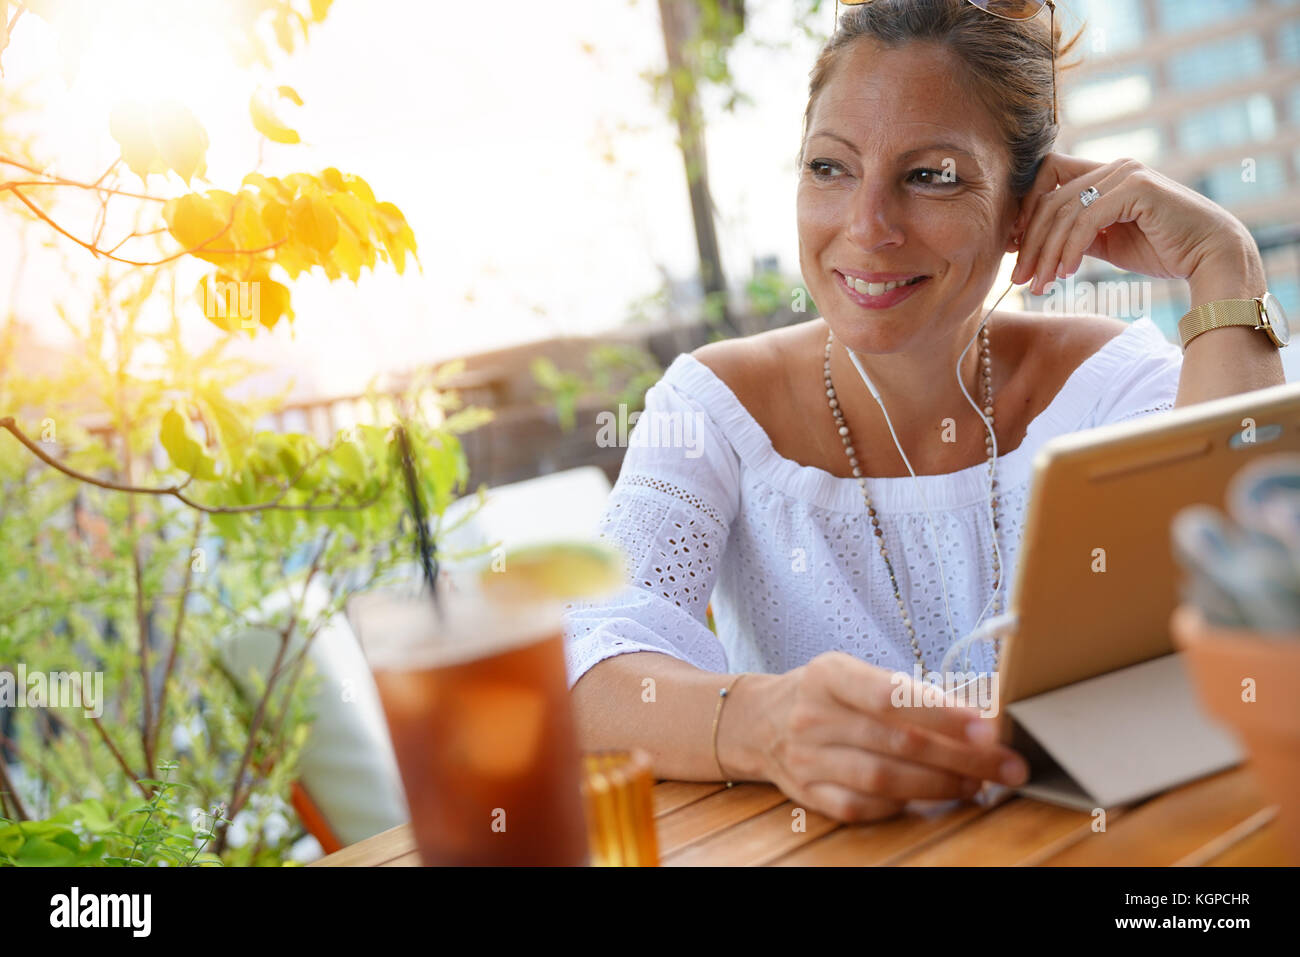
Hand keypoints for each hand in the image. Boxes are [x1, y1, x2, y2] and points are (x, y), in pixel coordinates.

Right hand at [752, 652, 1029, 822]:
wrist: (759, 721)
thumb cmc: (826, 695)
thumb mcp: (855, 674)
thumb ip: (906, 693)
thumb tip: (976, 719)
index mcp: (829, 675)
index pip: (889, 695)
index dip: (941, 713)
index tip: (986, 729)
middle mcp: (813, 716)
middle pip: (897, 742)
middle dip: (961, 757)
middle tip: (1004, 766)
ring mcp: (807, 758)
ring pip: (883, 779)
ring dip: (939, 785)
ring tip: (974, 784)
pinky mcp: (808, 793)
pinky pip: (861, 807)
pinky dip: (901, 805)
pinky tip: (929, 798)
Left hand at [1010, 152, 1259, 296]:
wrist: (1210, 256)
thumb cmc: (1162, 250)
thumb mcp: (1105, 243)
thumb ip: (1074, 236)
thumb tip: (1032, 244)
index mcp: (1103, 175)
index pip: (1046, 180)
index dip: (1025, 213)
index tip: (1014, 250)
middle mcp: (1113, 167)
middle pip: (1049, 200)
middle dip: (1029, 244)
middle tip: (1020, 280)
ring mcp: (1126, 173)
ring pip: (1064, 212)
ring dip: (1046, 254)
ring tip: (1040, 285)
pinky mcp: (1137, 188)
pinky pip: (1086, 220)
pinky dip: (1070, 249)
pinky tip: (1065, 273)